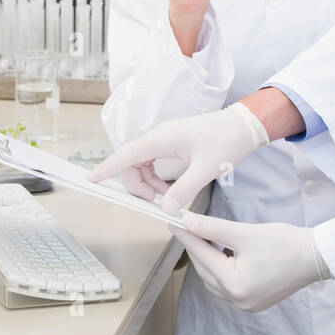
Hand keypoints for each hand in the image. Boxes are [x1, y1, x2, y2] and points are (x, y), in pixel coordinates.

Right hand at [88, 103, 268, 213]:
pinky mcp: (172, 143)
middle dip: (134, 184)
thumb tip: (166, 209)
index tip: (90, 180)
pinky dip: (154, 178)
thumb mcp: (206, 169)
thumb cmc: (226, 141)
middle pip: (131, 161)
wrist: (243, 126)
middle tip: (151, 204)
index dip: (107, 168)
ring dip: (145, 183)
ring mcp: (165, 139)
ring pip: (141, 163)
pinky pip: (152, 162)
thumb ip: (184, 189)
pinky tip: (167, 191)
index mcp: (163, 138)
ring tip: (162, 199)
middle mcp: (160, 136)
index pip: (127, 154)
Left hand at [172, 212, 331, 311]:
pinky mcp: (255, 301)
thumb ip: (213, 227)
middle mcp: (238, 300)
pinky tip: (224, 253)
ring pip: (215, 280)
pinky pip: (228, 286)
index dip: (187, 236)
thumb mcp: (245, 232)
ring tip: (205, 237)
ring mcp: (247, 304)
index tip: (174, 222)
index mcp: (235, 284)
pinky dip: (222, 270)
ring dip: (208, 260)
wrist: (317, 256)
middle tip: (187, 227)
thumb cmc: (285, 242)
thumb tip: (187, 221)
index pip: (202, 256)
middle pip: (206, 271)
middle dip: (196, 248)